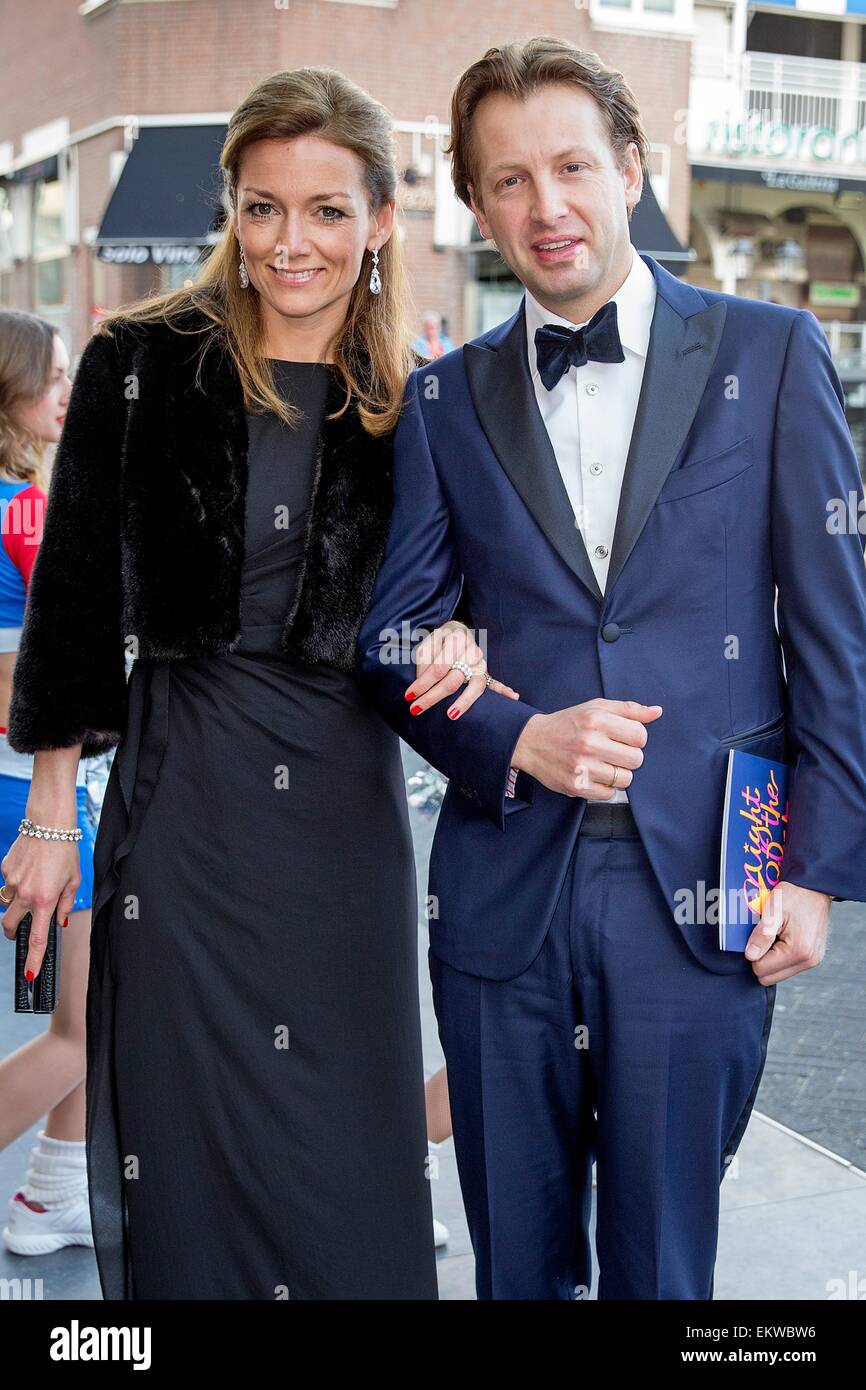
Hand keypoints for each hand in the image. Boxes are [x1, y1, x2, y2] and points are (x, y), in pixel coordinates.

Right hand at [0, 833, 80, 980]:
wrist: (49, 824)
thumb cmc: (65, 851)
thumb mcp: (74, 881)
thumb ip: (65, 905)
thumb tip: (59, 922)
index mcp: (45, 900)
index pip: (36, 938)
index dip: (32, 959)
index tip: (28, 974)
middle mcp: (25, 893)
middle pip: (9, 925)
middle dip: (12, 932)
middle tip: (19, 930)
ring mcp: (11, 881)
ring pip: (6, 902)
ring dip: (16, 902)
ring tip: (33, 884)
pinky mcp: (4, 869)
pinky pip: (7, 883)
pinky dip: (16, 881)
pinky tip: (29, 867)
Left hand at [406, 620, 519, 719]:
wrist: (458, 630)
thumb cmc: (440, 640)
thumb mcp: (428, 642)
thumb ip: (424, 659)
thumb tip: (422, 680)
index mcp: (455, 639)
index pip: (438, 667)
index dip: (423, 682)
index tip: (409, 696)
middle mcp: (471, 651)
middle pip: (453, 679)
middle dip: (433, 696)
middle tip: (417, 709)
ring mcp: (480, 663)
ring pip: (474, 686)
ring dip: (464, 702)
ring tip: (451, 715)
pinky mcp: (485, 672)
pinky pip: (496, 683)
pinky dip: (504, 690)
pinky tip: (513, 697)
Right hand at [511, 699, 662, 799]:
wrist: (531, 742)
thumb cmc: (568, 723)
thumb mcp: (595, 708)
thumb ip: (628, 710)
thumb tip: (657, 712)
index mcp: (596, 720)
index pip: (640, 735)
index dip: (636, 738)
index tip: (623, 738)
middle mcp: (589, 743)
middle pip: (636, 759)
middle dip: (629, 757)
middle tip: (613, 752)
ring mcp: (582, 767)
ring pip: (625, 779)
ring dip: (618, 774)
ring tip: (603, 764)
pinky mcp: (576, 786)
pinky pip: (609, 794)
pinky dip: (605, 787)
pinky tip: (593, 775)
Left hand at [744, 882, 829, 984]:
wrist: (815, 887)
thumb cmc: (795, 895)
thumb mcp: (773, 911)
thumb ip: (761, 935)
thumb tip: (750, 956)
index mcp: (798, 951)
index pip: (761, 970)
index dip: (753, 953)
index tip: (757, 935)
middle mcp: (809, 960)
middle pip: (770, 977)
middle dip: (762, 959)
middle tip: (764, 936)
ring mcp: (813, 960)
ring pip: (778, 974)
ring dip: (771, 958)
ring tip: (775, 935)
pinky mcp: (813, 957)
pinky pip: (788, 966)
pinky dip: (781, 956)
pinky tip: (782, 938)